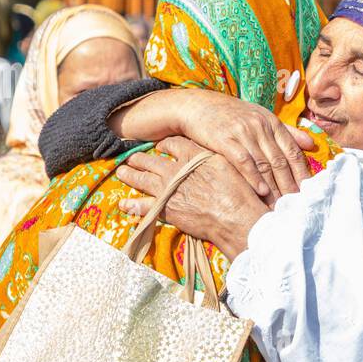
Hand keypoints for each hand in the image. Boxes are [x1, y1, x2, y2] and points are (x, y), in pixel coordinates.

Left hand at [116, 136, 268, 257]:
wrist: (236, 218)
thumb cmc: (240, 192)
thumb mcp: (229, 165)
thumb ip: (212, 156)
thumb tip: (208, 151)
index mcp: (192, 156)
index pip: (173, 143)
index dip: (165, 144)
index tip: (160, 145)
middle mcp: (176, 169)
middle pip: (152, 160)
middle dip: (141, 158)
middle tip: (132, 158)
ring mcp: (167, 189)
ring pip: (142, 179)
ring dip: (130, 175)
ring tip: (122, 172)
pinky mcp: (165, 209)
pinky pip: (142, 206)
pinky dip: (132, 205)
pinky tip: (123, 204)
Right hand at [161, 90, 316, 204]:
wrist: (197, 106)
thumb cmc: (232, 115)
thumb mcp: (261, 117)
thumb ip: (288, 132)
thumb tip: (312, 145)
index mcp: (272, 123)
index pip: (293, 151)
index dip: (302, 173)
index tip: (309, 192)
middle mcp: (260, 127)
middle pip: (281, 161)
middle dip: (290, 186)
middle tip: (297, 205)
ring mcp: (243, 133)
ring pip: (264, 164)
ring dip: (274, 187)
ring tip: (281, 206)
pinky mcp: (225, 139)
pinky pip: (243, 161)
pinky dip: (254, 178)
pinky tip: (261, 192)